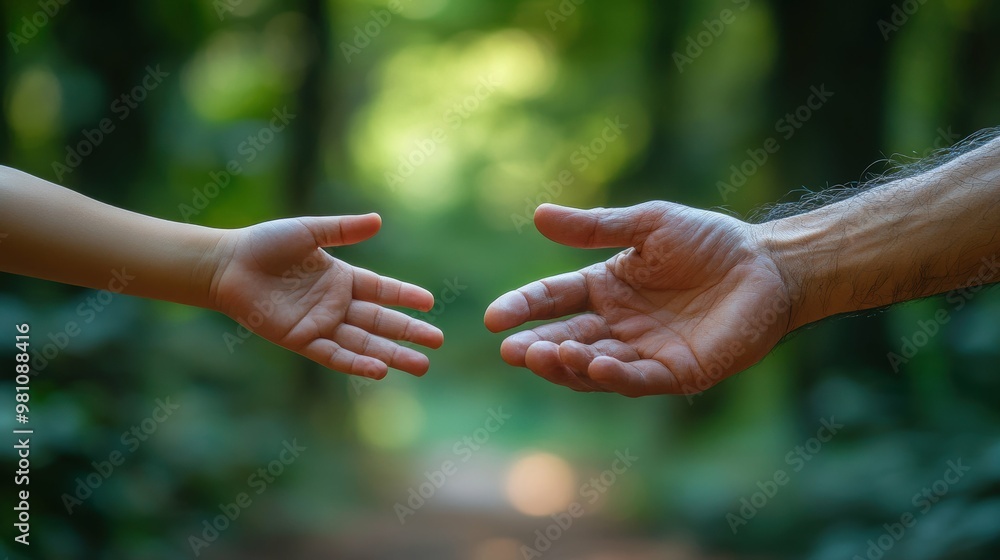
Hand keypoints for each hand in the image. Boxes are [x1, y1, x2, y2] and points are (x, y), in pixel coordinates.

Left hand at [208, 214, 442, 378]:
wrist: (228, 265)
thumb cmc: (264, 244)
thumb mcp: (309, 231)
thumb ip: (343, 229)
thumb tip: (378, 220)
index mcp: (341, 278)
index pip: (382, 290)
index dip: (405, 296)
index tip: (430, 303)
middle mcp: (335, 305)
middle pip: (381, 322)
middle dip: (409, 333)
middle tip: (437, 342)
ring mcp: (321, 324)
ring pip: (365, 344)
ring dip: (392, 355)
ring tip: (421, 366)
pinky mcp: (302, 340)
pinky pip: (334, 355)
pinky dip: (357, 364)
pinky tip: (380, 370)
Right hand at [484, 202, 793, 396]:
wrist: (768, 265)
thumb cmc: (709, 241)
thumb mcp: (647, 224)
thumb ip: (595, 226)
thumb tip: (538, 215)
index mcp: (606, 287)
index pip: (553, 299)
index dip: (523, 308)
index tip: (493, 318)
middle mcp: (618, 324)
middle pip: (566, 340)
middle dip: (537, 347)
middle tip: (511, 351)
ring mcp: (645, 352)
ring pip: (594, 366)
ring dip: (567, 365)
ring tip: (545, 354)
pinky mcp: (676, 373)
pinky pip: (637, 379)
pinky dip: (613, 376)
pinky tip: (593, 366)